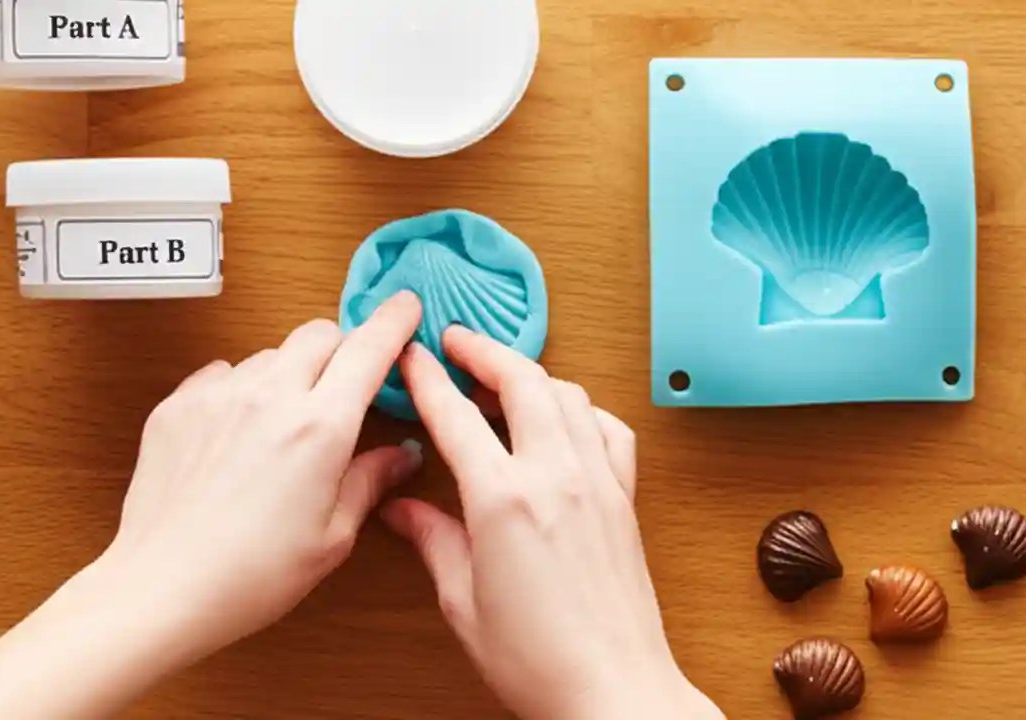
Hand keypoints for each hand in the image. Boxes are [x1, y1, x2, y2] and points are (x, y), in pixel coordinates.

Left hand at [94, 290, 424, 664]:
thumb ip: (369, 482)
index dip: (393, 321)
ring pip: (270, 354)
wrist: (163, 587)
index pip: (368, 348)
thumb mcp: (332, 537)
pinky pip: (221, 374)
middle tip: (345, 385)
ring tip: (283, 426)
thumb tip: (400, 455)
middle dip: (341, 348)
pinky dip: (240, 389)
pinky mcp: (178, 404)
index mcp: (320, 427)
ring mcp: (218, 395)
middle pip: (319, 334)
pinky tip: (237, 433)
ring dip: (289, 373)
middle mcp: (270, 396)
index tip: (406, 308)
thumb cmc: (252, 575)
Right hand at [384, 327, 722, 719]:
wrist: (612, 692)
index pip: (456, 416)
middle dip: (485, 350)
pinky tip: (564, 421)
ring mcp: (597, 483)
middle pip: (523, 380)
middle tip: (457, 342)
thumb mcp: (463, 602)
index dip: (429, 378)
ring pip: (569, 395)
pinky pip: (609, 430)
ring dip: (532, 374)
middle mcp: (556, 477)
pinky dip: (583, 410)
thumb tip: (402, 511)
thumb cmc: (538, 662)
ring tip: (502, 378)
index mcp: (504, 501)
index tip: (413, 355)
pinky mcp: (623, 500)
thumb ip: (434, 542)